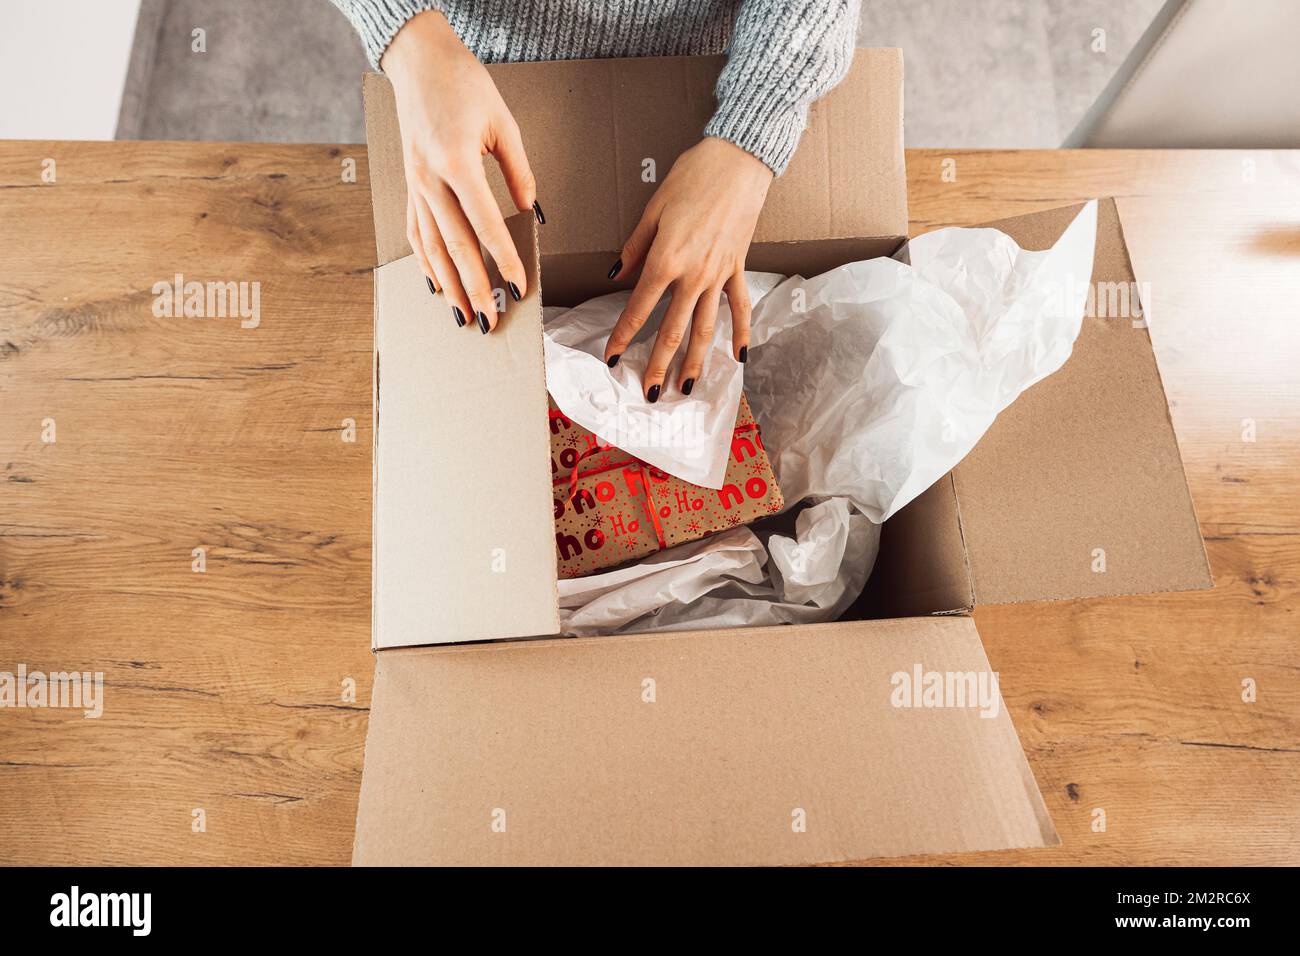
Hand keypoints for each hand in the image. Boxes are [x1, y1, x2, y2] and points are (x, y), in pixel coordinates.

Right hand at [382, 11, 537, 332]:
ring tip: (465, 317)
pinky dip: (426, 264)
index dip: (504, 259)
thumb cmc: (463, 84)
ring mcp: (415, 185)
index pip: (486, 224)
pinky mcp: (409, 186)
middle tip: (491, 320)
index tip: (518, 287)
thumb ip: (519, 171)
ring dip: (450, 287)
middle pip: (456, 246)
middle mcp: (430, 179)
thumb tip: (532, 213)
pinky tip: (437, 287)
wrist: (418, 60)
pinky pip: (417, 234)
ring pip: (432, 248)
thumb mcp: (503, 122)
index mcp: (457, 161)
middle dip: (475, 288)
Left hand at [603, 136, 772, 399]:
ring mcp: (719, 275)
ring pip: (705, 328)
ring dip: (694, 361)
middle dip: (658, 365)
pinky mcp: (738, 268)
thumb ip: (635, 248)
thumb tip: (618, 275)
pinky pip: (739, 307)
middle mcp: (694, 275)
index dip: (623, 336)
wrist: (738, 159)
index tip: (612, 358)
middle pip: (672, 330)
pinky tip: (739, 357)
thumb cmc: (692, 177)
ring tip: (685, 387)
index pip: (639, 309)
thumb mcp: (653, 210)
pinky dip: (741, 332)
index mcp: (666, 260)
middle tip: (649, 393)